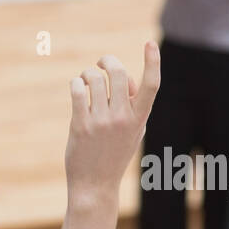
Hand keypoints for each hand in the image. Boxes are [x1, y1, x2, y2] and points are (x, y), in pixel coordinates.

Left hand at [66, 42, 160, 204]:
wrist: (95, 185)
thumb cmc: (115, 155)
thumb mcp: (134, 133)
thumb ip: (135, 106)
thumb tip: (128, 79)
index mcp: (139, 119)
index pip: (151, 86)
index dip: (153, 62)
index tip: (150, 43)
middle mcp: (122, 118)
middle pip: (118, 73)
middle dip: (108, 61)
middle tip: (101, 63)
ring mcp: (101, 122)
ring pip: (94, 78)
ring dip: (88, 74)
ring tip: (85, 81)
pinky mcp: (80, 125)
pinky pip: (77, 90)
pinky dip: (76, 84)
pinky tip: (77, 89)